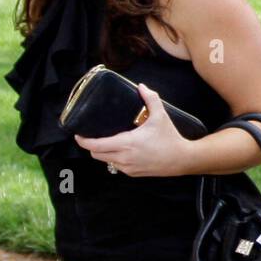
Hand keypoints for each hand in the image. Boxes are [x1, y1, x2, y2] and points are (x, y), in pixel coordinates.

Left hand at [73, 84, 192, 176]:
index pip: (95, 145)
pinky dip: (114, 159)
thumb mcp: (161, 115)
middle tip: (92, 136)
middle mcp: (124, 158)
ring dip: (103, 153)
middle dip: (91, 146)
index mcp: (126, 143)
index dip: (83, 141)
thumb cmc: (170, 138)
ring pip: (106, 161)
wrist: (182, 159)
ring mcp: (128, 168)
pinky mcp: (134, 173)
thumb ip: (150, 98)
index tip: (78, 135)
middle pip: (96, 154)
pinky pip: (117, 166)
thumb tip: (141, 86)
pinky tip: (120, 151)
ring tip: (106, 143)